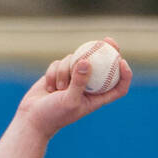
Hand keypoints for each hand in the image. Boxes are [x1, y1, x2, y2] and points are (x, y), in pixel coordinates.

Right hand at [17, 38, 131, 139]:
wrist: (33, 117)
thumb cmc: (54, 115)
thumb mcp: (69, 100)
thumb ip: (79, 82)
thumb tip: (87, 61)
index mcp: (97, 98)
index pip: (117, 87)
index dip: (124, 75)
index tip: (122, 61)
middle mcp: (88, 87)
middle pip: (103, 66)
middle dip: (106, 51)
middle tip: (107, 40)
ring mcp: (75, 78)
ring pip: (77, 60)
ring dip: (65, 70)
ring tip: (58, 89)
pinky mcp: (61, 72)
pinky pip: (61, 62)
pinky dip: (54, 72)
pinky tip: (49, 87)